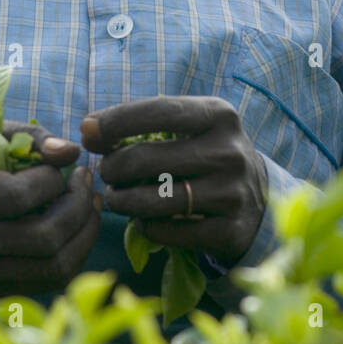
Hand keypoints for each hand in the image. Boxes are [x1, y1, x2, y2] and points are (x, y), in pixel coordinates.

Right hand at [0, 119, 102, 298]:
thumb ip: (32, 139)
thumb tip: (71, 152)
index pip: (14, 198)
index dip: (50, 181)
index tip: (61, 167)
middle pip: (40, 238)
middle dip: (77, 206)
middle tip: (85, 180)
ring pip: (53, 267)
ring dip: (84, 231)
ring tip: (90, 201)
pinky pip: (53, 281)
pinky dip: (77, 251)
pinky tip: (80, 224)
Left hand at [80, 96, 267, 266]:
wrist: (256, 199)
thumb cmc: (205, 154)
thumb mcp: (188, 128)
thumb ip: (142, 125)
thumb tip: (88, 131)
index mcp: (219, 115)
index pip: (157, 111)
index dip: (115, 121)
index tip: (86, 131)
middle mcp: (230, 152)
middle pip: (145, 159)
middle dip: (112, 167)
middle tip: (106, 173)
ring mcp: (233, 194)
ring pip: (151, 200)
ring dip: (121, 201)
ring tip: (116, 198)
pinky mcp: (230, 232)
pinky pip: (165, 231)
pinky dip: (145, 227)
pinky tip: (145, 219)